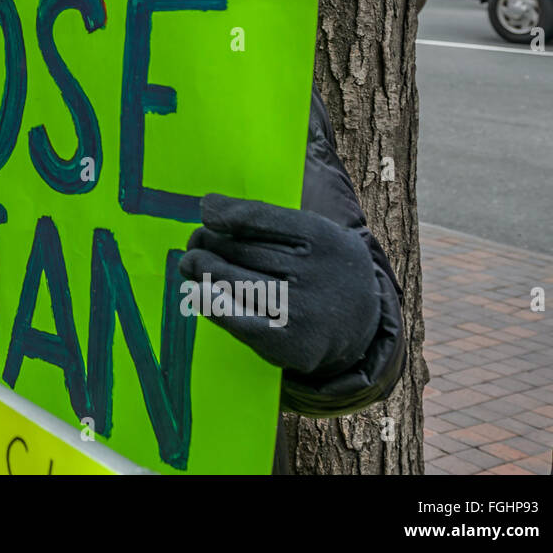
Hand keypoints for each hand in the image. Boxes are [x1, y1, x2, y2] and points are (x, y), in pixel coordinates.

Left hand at [178, 193, 380, 376]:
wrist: (360, 323)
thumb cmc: (320, 267)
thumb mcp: (311, 233)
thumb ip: (265, 218)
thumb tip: (208, 209)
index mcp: (322, 237)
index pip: (258, 218)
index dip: (225, 213)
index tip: (205, 211)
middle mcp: (315, 274)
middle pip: (239, 250)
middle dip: (208, 242)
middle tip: (196, 241)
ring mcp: (303, 311)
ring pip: (232, 282)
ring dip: (201, 269)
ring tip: (191, 262)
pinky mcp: (289, 343)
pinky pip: (236, 319)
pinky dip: (209, 303)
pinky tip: (195, 291)